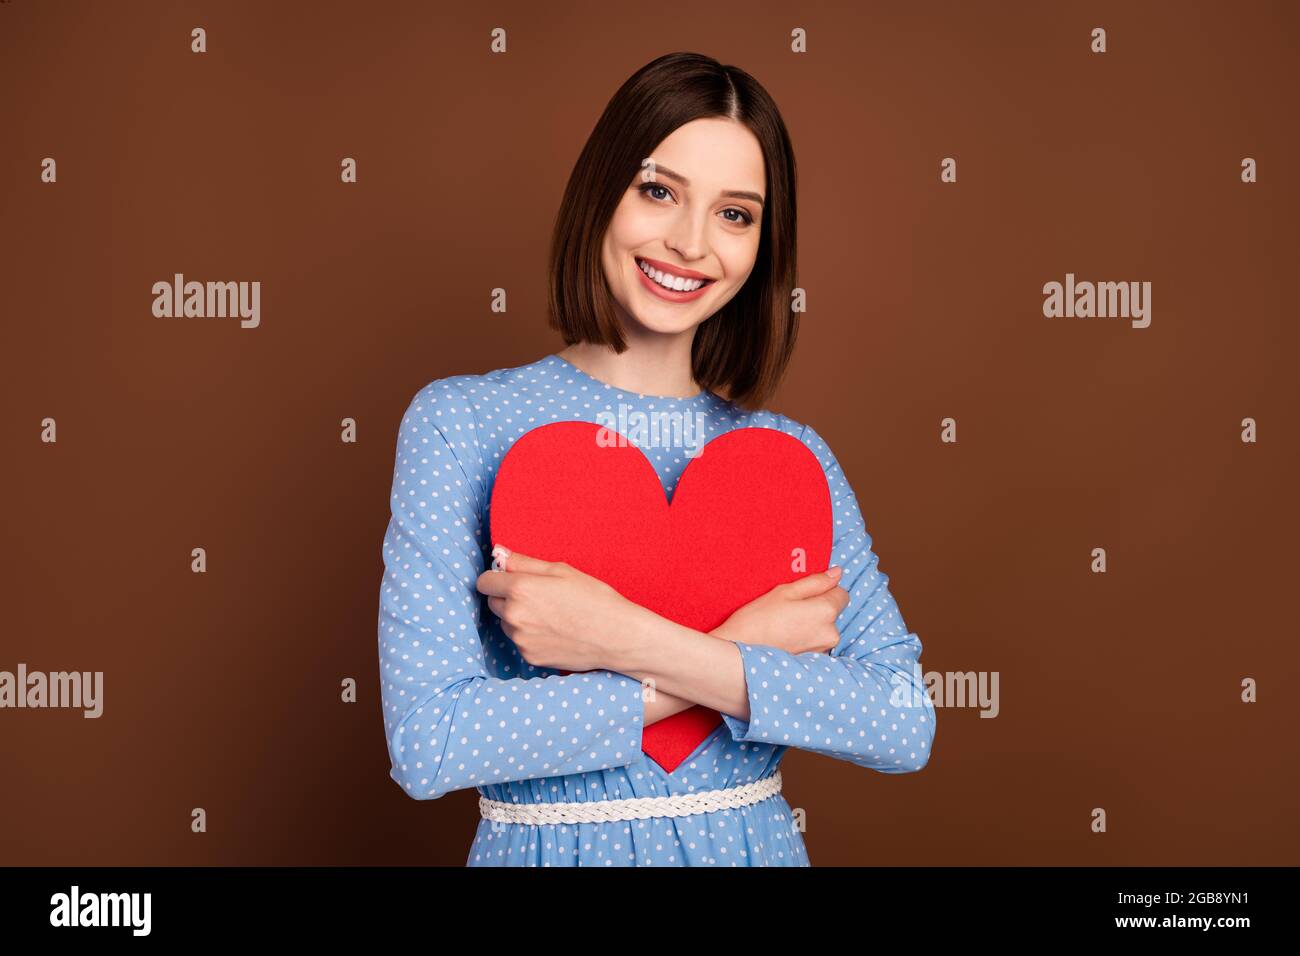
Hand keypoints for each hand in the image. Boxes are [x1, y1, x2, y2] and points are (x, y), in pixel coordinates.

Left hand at [475, 546, 635, 671]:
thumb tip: (500, 554)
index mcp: (520, 589)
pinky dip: (530, 635)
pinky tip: (554, 631)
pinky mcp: (529, 656)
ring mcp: (520, 639)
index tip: (509, 578)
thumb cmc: (593, 598)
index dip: (496, 578)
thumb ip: (524, 562)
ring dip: (518, 617)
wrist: (617, 636)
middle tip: (537, 596)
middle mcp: (514, 615)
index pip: (484, 582)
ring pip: (506, 623)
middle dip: (507, 597)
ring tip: (550, 615)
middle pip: (493, 603)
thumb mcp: (561, 571)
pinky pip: (520, 641)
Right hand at [711, 567, 849, 655]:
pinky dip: (805, 638)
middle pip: (832, 612)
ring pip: (824, 627)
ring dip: (811, 623)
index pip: (841, 593)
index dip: (824, 589)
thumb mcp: (785, 591)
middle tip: (789, 608)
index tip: (804, 593)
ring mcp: (823, 649)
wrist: (739, 654)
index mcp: (826, 611)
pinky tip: (785, 637)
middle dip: (817, 607)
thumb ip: (816, 581)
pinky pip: (815, 641)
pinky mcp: (813, 660)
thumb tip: (837, 573)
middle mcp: (831, 633)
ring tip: (785, 624)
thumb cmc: (759, 619)